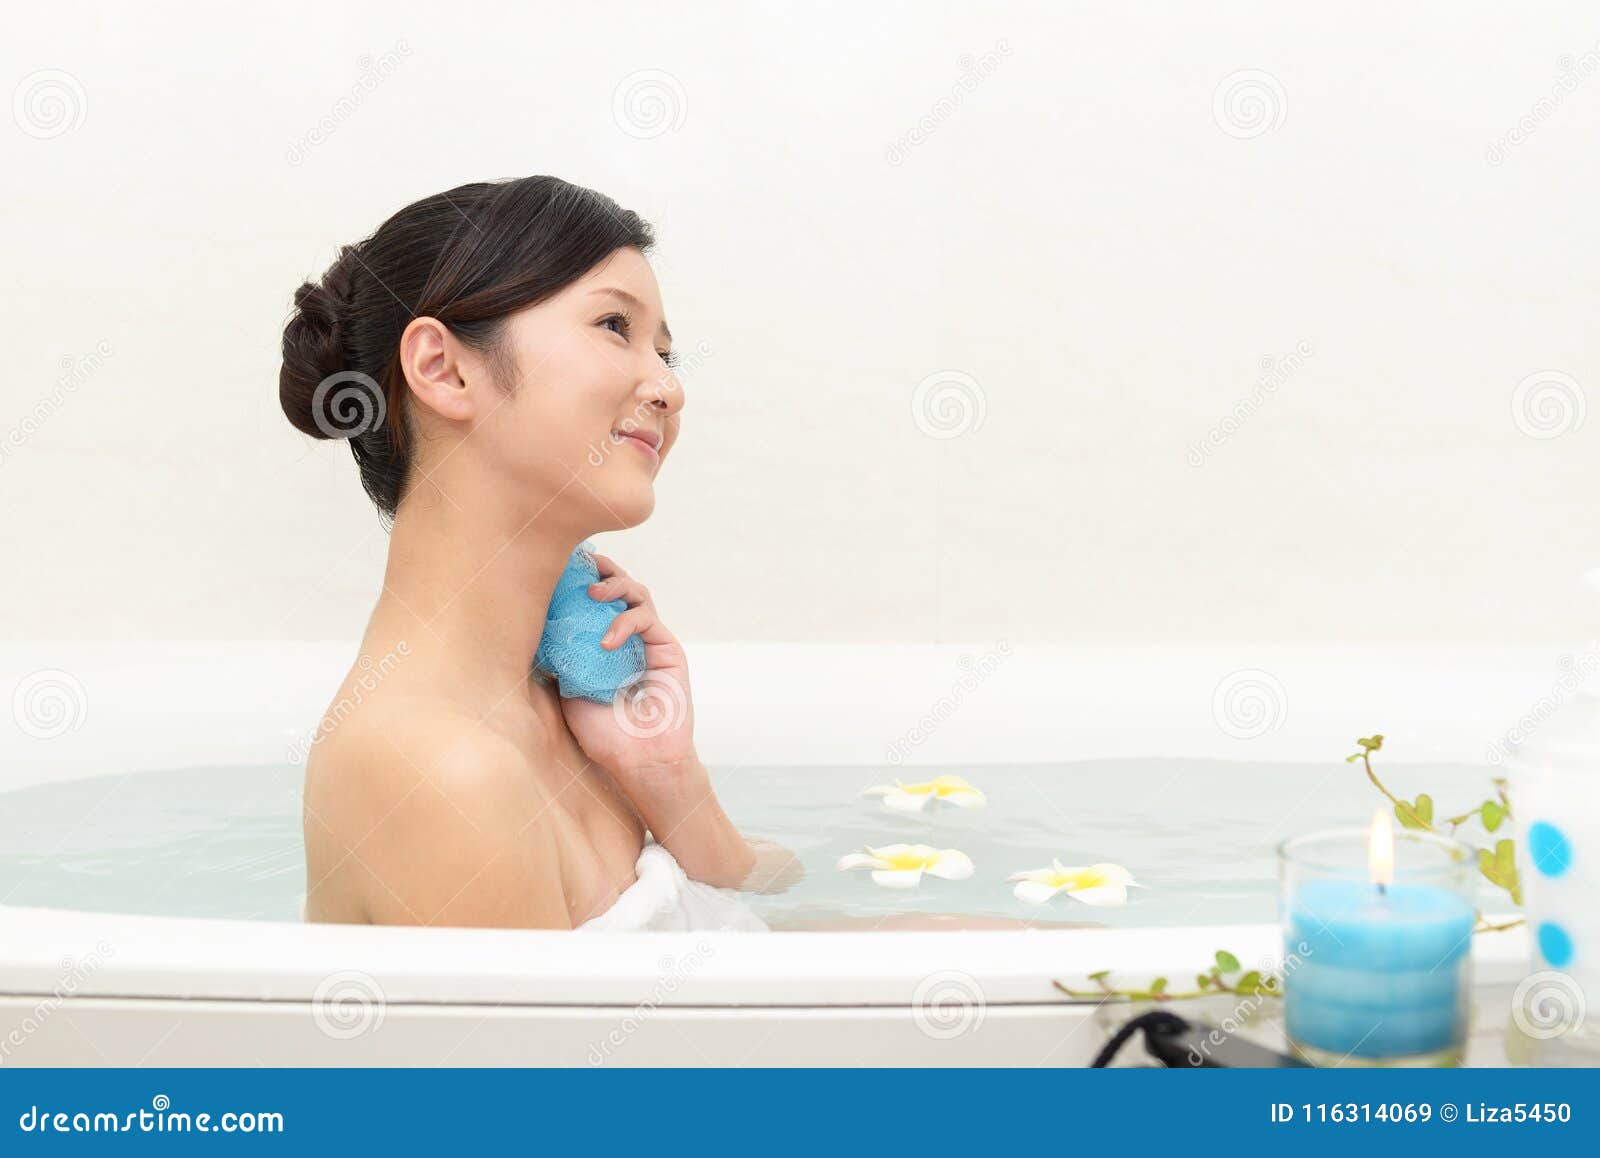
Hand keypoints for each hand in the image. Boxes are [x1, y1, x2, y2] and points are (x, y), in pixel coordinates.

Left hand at [557, 553, 697, 781]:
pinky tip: (607, 641)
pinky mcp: (668, 649)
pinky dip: (625, 622)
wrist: (638, 759)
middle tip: (585, 563)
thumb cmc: (604, 733)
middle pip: (620, 588)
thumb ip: (561, 659)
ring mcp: (650, 642)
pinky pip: (647, 620)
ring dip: (615, 585)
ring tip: (593, 593)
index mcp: (605, 645)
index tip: (563, 568)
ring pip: (638, 594)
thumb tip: (534, 630)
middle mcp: (629, 638)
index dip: (583, 581)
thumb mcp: (570, 690)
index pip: (596, 602)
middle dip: (603, 570)